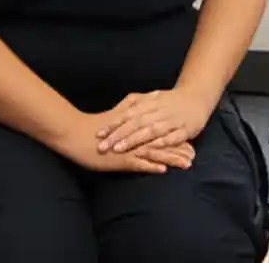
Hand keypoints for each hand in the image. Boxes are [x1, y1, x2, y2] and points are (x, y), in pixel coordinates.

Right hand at [58, 112, 196, 173]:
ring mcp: (128, 149)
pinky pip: (137, 163)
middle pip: (161, 144)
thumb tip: (144, 98)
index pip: (161, 133)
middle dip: (179, 150)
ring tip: (187, 165)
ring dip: (171, 159)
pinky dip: (150, 166)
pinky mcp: (119, 159)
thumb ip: (131, 108)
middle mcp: (135, 139)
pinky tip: (163, 170)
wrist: (75, 133)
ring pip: (154, 154)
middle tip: (194, 156)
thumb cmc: (95, 127)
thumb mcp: (117, 115)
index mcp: (136, 129)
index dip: (176, 138)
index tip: (191, 142)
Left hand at [95, 88, 213, 153]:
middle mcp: (161, 111)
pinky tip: (148, 150)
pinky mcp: (185, 130)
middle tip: (103, 146)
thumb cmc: (172, 100)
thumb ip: (136, 102)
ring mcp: (173, 120)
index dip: (114, 123)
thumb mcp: (154, 96)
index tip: (99, 134)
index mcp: (152, 102)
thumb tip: (117, 110)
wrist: (198, 97)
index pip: (130, 114)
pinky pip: (172, 138)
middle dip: (119, 135)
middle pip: (137, 123)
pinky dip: (160, 144)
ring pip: (151, 130)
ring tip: (119, 149)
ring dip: (135, 140)